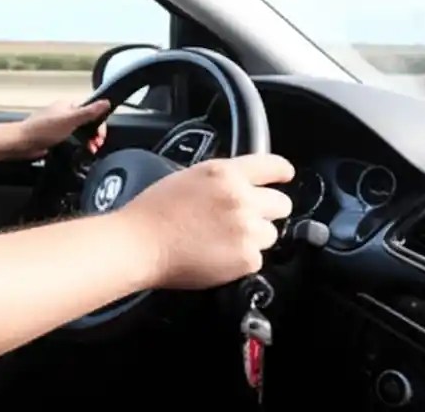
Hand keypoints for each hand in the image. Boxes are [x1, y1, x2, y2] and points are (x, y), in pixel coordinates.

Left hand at [14, 99, 110, 158]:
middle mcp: (64, 113)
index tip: (100, 136)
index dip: (99, 123)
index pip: (91, 110)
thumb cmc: (43, 129)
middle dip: (94, 134)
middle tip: (96, 145)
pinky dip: (78, 146)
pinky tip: (79, 152)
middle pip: (87, 122)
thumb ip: (88, 112)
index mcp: (68, 105)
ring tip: (90, 150)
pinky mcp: (55, 137)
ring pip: (80, 132)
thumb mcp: (70, 119)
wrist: (22, 143)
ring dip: (87, 141)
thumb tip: (105, 102)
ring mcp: (59, 125)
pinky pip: (71, 140)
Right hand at [117, 154, 294, 290]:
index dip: (282, 172)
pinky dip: (240, 260)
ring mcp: (246, 229)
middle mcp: (241, 198)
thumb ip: (221, 180)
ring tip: (223, 240)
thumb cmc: (152, 213)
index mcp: (225, 173)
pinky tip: (217, 255)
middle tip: (244, 219)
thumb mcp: (187, 178)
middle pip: (281, 203)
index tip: (285, 176)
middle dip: (266, 211)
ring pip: (270, 233)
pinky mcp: (246, 258)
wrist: (139, 245)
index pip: (273, 165)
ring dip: (253, 237)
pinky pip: (257, 259)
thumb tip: (241, 186)